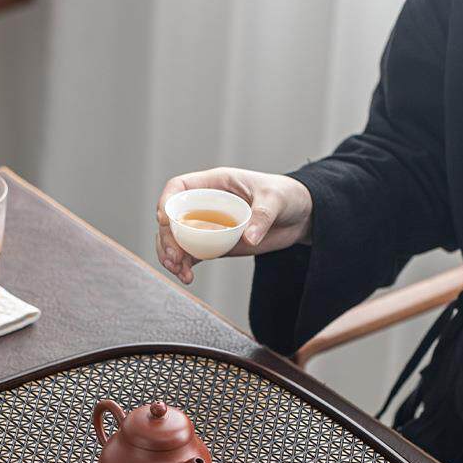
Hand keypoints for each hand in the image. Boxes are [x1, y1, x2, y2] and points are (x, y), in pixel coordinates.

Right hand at [155, 167, 312, 283]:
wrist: (298, 217)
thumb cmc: (286, 196)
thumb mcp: (275, 200)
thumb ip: (262, 215)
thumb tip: (248, 238)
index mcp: (214, 184)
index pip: (179, 188)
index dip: (167, 201)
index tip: (164, 219)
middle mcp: (204, 204)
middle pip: (171, 218)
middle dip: (166, 238)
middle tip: (174, 257)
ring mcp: (206, 226)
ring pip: (175, 240)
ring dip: (170, 256)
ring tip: (178, 271)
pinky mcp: (213, 246)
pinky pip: (190, 255)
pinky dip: (184, 267)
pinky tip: (187, 278)